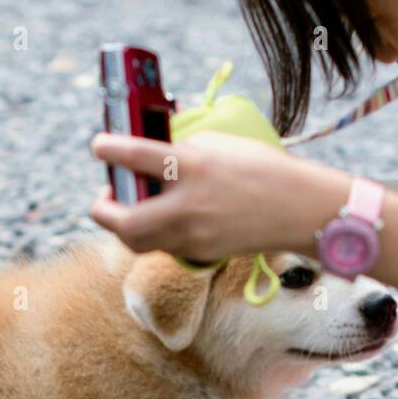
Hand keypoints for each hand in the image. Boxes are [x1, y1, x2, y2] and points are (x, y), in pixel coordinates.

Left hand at [89, 131, 350, 259]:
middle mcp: (187, 206)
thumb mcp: (219, 144)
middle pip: (124, 222)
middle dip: (103, 210)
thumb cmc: (262, 168)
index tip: (99, 145)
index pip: (136, 157)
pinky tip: (164, 215)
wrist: (298, 209)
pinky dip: (155, 231)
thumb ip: (180, 149)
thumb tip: (149, 154)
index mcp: (192, 167)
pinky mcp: (200, 253)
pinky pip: (163, 244)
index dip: (108, 149)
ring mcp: (193, 235)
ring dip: (125, 224)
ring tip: (130, 206)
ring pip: (138, 241)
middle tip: (105, 197)